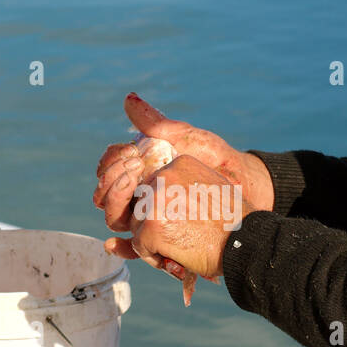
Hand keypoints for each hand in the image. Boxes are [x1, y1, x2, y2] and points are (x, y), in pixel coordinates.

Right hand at [93, 92, 273, 232]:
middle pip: (106, 193)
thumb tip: (128, 99)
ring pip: (115, 217)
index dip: (111, 161)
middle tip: (134, 171)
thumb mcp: (186, 137)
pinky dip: (123, 247)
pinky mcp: (159, 235)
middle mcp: (137, 191)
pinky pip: (134, 245)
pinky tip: (116, 244)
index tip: (130, 154)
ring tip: (135, 193)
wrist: (241, 184)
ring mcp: (146, 213)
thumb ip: (157, 123)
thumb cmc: (214, 157)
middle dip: (112, 182)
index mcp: (139, 167)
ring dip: (116, 206)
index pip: (109, 165)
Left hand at [103, 154, 252, 280]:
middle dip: (152, 223)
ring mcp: (155, 200)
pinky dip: (154, 257)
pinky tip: (176, 257)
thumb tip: (156, 200)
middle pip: (140, 204)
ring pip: (136, 225)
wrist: (247, 241)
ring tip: (180, 247)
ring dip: (152, 241)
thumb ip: (184, 187)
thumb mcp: (209, 189)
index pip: (152, 186)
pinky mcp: (151, 226)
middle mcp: (163, 176)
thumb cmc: (232, 222)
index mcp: (178, 164)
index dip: (161, 208)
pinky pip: (138, 246)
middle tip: (179, 236)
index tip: (180, 220)